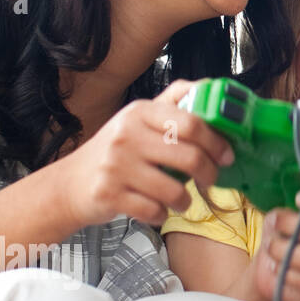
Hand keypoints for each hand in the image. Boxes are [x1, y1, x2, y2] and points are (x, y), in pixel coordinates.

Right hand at [57, 81, 233, 228]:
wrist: (72, 183)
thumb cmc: (117, 154)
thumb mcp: (140, 121)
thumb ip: (173, 106)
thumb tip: (210, 86)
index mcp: (140, 112)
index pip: (191, 122)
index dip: (217, 141)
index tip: (227, 154)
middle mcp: (127, 135)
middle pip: (189, 156)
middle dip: (209, 173)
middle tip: (209, 179)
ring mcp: (116, 166)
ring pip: (175, 191)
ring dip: (185, 200)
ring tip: (179, 198)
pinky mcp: (110, 194)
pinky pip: (155, 211)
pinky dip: (161, 215)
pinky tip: (155, 208)